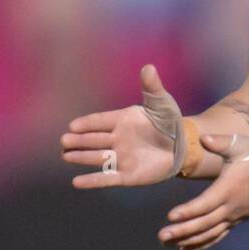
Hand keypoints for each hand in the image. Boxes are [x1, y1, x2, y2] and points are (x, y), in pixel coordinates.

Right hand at [60, 64, 189, 187]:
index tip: (73, 126)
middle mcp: (118, 139)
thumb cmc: (170, 122)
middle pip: (94, 140)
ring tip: (66, 155)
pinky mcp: (128, 175)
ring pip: (96, 157)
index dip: (87, 123)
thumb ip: (152, 87)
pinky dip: (93, 180)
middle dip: (79, 140)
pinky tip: (77, 182)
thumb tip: (149, 67)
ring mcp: (122, 157)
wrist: (184, 146)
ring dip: (81, 157)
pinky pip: (108, 178)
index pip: (100, 121)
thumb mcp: (161, 103)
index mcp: (122, 121)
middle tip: (64, 141)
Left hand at [159, 132, 248, 249]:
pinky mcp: (235, 221)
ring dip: (188, 240)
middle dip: (182, 231)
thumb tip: (203, 138)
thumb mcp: (240, 145)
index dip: (189, 210)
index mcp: (228, 188)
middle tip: (162, 236)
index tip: (171, 216)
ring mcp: (233, 217)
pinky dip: (201, 244)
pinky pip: (217, 236)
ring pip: (209, 233)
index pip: (206, 203)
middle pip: (204, 223)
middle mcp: (230, 206)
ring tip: (167, 244)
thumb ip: (220, 142)